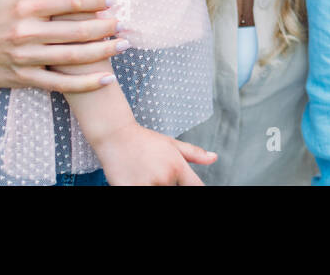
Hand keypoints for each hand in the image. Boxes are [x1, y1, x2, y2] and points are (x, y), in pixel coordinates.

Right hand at [0, 0, 125, 93]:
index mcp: (22, 8)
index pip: (62, 2)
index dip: (89, 0)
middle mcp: (25, 34)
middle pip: (72, 31)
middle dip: (102, 27)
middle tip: (124, 22)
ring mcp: (26, 59)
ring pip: (71, 58)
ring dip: (100, 53)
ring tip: (124, 45)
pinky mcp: (27, 79)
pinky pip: (61, 84)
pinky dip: (85, 84)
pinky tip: (107, 79)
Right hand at [90, 123, 215, 185]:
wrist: (115, 135)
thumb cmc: (145, 140)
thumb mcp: (172, 143)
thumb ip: (194, 153)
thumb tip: (214, 158)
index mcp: (177, 167)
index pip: (196, 187)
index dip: (194, 187)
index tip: (188, 185)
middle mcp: (164, 178)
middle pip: (174, 191)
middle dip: (169, 184)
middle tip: (156, 172)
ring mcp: (146, 186)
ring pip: (158, 193)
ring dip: (154, 186)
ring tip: (147, 175)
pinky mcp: (128, 190)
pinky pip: (140, 194)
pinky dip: (140, 187)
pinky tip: (137, 179)